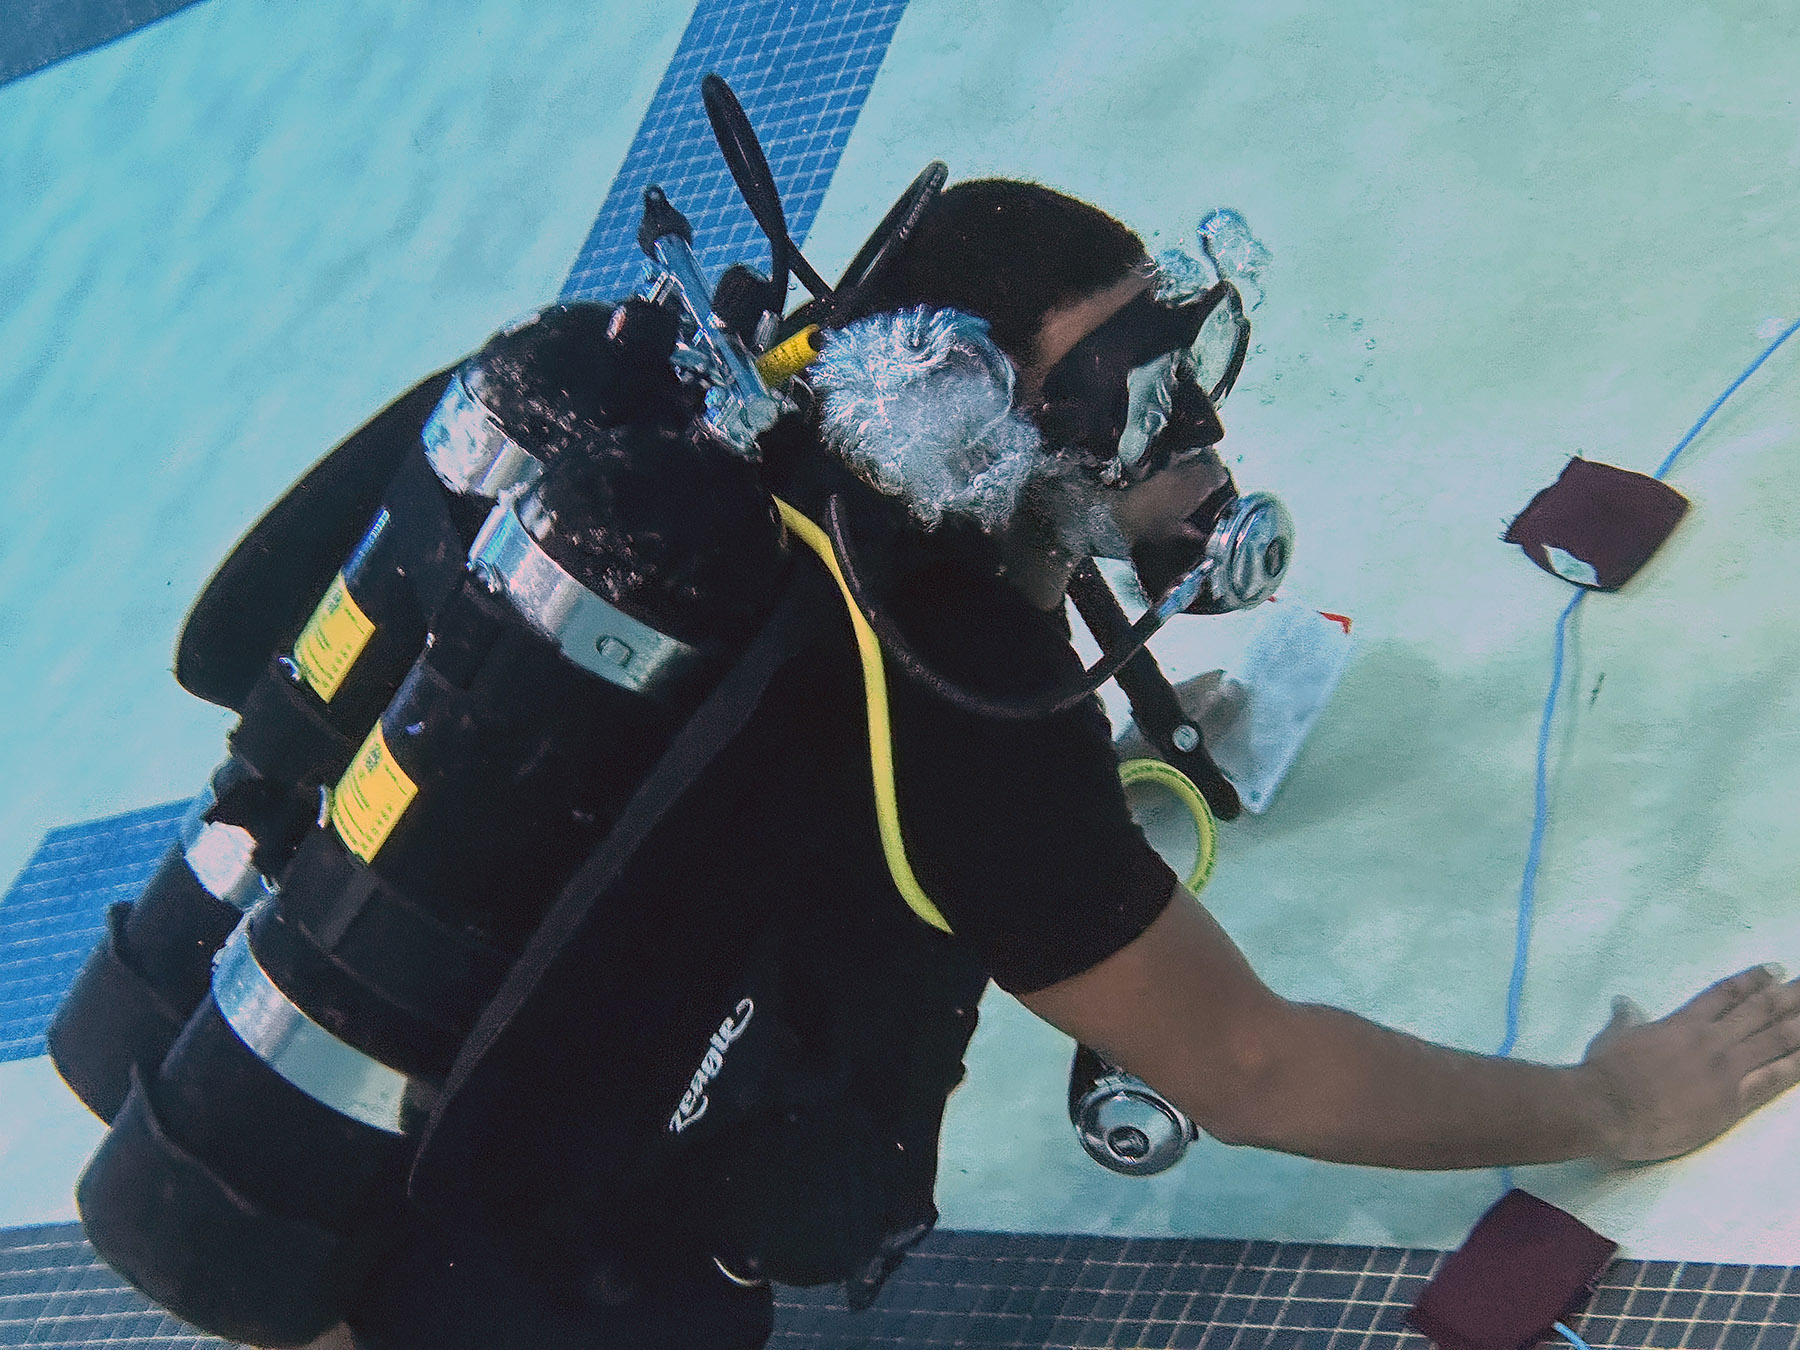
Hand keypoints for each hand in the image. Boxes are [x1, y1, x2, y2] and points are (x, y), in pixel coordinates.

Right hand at [1579, 964, 1799, 1163]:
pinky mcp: (1733, 1100)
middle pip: (1759, 1011)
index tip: (1774, 969)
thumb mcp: (1613, 1037)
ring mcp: (1725, 1069)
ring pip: (1773, 1039)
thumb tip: (1623, 1002)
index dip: (1752, 979)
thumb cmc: (1606, 1072)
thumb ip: (1627, 1019)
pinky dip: (1795, 1065)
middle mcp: (1710, 1039)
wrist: (1608, 1108)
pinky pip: (1773, 1079)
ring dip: (1799, 1023)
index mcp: (1682, 1022)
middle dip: (1788, 995)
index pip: (1724, 993)